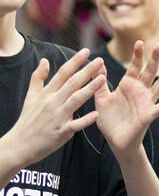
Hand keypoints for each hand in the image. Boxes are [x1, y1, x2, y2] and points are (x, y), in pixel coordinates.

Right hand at [0, 50, 104, 170]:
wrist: (19, 144)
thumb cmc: (28, 120)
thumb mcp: (30, 97)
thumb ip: (38, 78)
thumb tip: (44, 60)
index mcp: (46, 93)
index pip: (62, 73)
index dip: (75, 61)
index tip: (86, 51)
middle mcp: (52, 102)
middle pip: (72, 83)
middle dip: (87, 71)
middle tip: (100, 60)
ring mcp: (57, 117)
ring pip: (75, 100)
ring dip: (89, 89)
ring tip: (103, 79)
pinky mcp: (61, 132)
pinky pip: (75, 125)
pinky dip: (86, 120)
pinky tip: (97, 114)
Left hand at [94, 41, 158, 152]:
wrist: (115, 140)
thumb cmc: (109, 120)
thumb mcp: (101, 99)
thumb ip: (99, 82)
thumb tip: (96, 64)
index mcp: (129, 85)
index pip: (135, 67)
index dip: (138, 55)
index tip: (139, 42)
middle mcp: (141, 91)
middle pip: (150, 72)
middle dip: (154, 59)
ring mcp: (147, 102)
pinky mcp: (149, 115)